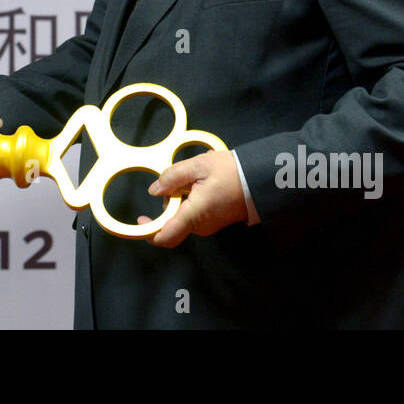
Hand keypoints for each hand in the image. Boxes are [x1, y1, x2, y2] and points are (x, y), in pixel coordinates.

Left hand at [140, 150, 255, 247]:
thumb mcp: (199, 165)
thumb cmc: (233, 173)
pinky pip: (196, 212)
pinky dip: (194, 197)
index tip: (141, 219)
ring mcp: (209, 225)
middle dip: (171, 199)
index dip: (148, 231)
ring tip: (198, 177)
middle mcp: (200, 226)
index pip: (164, 237)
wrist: (262, 180)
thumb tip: (155, 189)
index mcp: (193, 215)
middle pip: (172, 219)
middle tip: (184, 179)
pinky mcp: (216, 220)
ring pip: (184, 214)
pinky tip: (205, 181)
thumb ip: (173, 177)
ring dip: (184, 196)